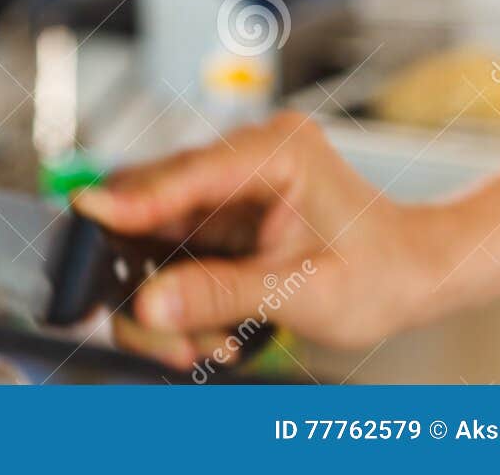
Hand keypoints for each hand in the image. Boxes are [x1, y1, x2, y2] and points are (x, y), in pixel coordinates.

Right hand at [74, 112, 454, 368]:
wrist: (415, 271)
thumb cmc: (380, 272)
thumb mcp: (301, 293)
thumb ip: (218, 295)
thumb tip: (147, 305)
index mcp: (274, 152)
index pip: (185, 174)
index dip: (131, 201)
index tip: (84, 218)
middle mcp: (242, 157)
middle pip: (153, 200)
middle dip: (141, 267)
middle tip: (152, 328)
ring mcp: (227, 183)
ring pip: (152, 229)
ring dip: (157, 289)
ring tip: (192, 346)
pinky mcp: (217, 211)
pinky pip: (170, 247)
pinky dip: (175, 291)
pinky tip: (203, 331)